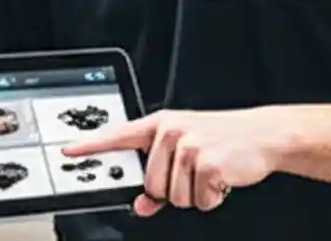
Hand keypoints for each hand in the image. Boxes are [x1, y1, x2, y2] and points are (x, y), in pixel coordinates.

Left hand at [61, 108, 291, 215]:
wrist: (263, 134)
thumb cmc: (222, 141)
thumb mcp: (186, 152)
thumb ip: (159, 176)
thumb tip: (140, 205)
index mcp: (161, 125)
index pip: (118, 135)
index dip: (91, 145)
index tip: (67, 151)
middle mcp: (170, 132)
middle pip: (151, 186)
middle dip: (174, 190)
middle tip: (195, 174)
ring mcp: (188, 146)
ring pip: (173, 198)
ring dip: (194, 195)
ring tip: (210, 173)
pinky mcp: (207, 163)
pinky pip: (198, 202)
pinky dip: (212, 199)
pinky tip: (222, 179)